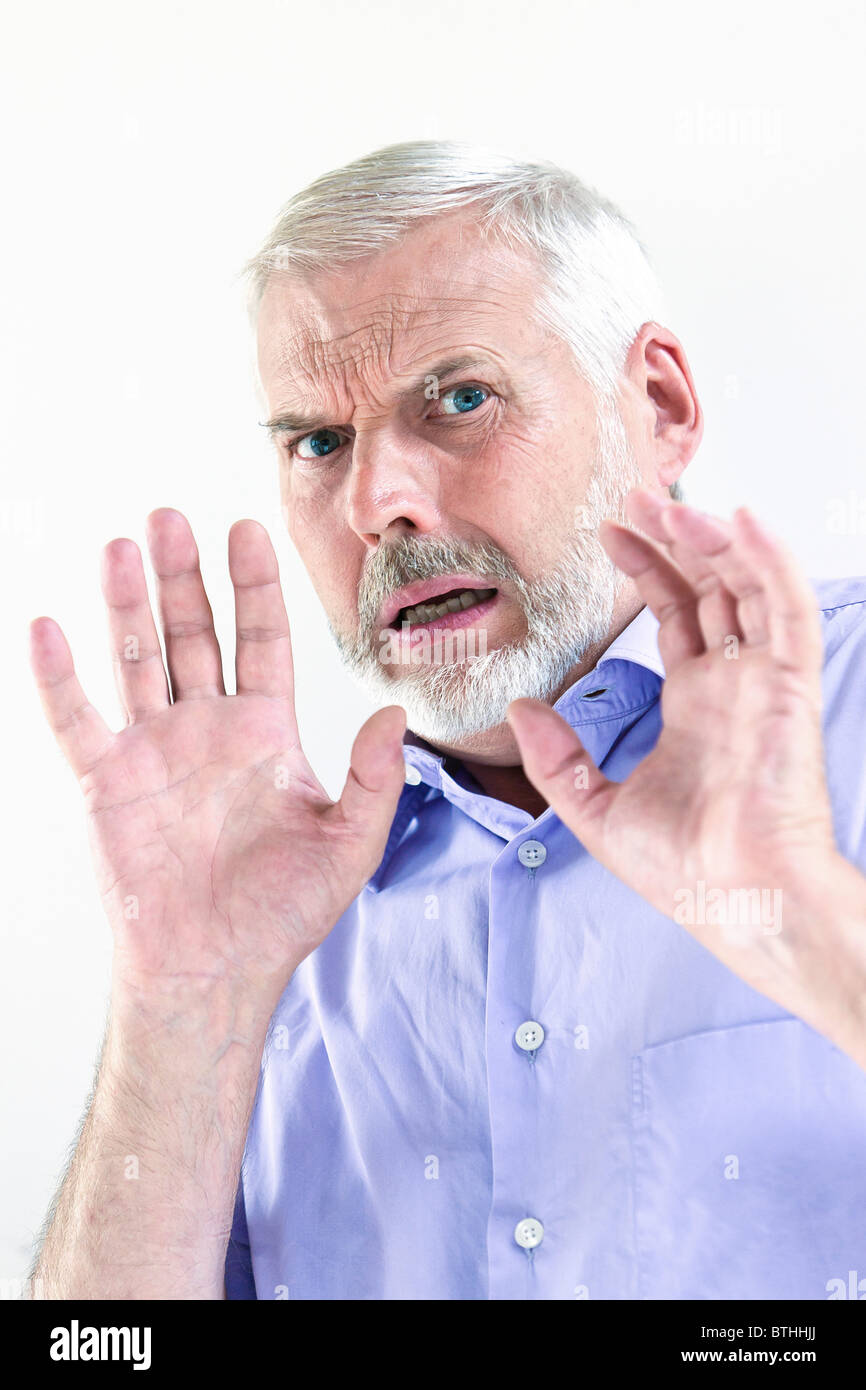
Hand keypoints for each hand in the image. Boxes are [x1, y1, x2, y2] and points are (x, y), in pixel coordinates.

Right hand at [29, 510, 406, 999]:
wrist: (214, 970)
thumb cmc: (283, 913)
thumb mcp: (347, 844)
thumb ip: (374, 778)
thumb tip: (395, 713)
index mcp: (265, 732)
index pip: (261, 639)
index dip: (253, 585)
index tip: (246, 527)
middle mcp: (207, 728)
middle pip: (193, 633)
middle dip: (182, 576)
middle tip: (170, 517)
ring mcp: (153, 750)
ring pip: (137, 658)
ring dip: (127, 604)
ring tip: (122, 545)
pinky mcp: (106, 782)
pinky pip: (76, 718)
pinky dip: (58, 676)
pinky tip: (48, 626)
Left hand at [507, 489, 865, 1024]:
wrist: (738, 902)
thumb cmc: (685, 871)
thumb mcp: (598, 808)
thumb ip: (558, 759)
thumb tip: (517, 709)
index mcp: (696, 707)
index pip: (677, 615)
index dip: (648, 568)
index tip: (610, 531)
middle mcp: (733, 685)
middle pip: (712, 587)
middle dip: (677, 536)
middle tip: (640, 492)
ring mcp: (765, 682)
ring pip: (747, 586)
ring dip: (714, 538)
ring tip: (672, 502)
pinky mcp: (791, 687)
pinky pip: (786, 609)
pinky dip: (768, 561)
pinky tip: (740, 520)